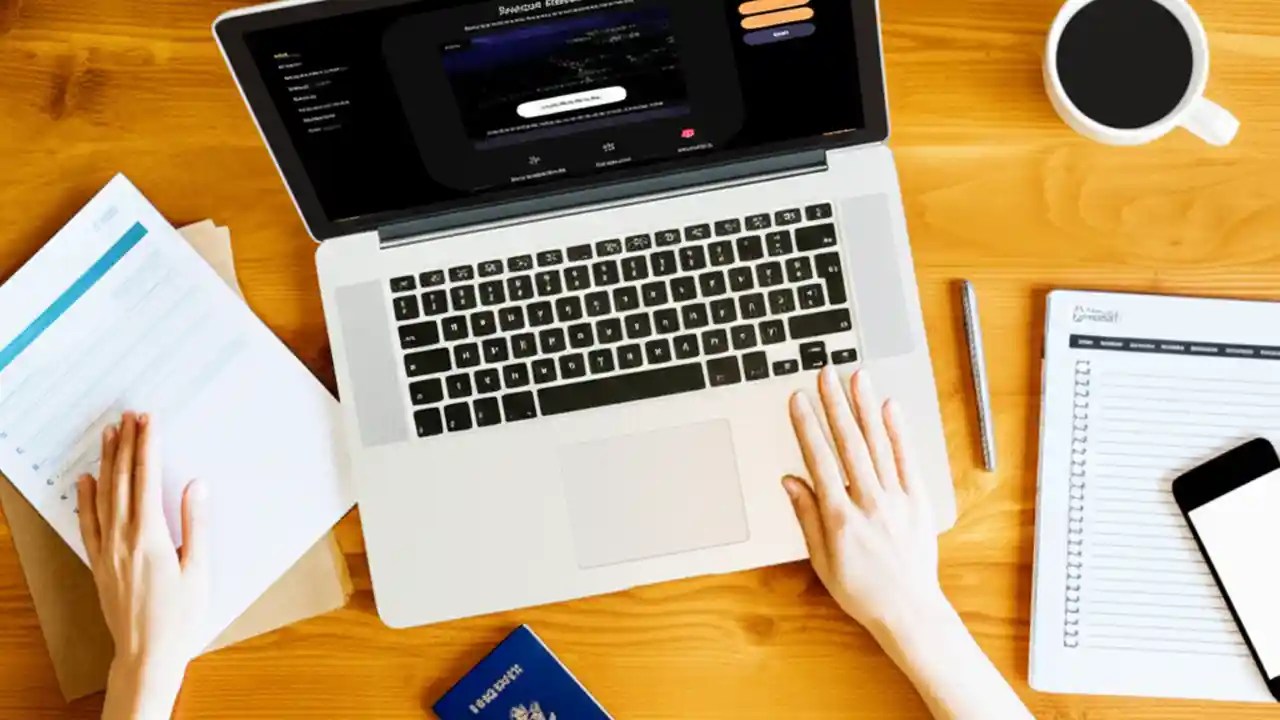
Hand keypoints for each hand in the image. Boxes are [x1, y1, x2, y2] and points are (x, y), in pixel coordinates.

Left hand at [76, 412, 209, 719]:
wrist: (148, 651)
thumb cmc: (180, 614)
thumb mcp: (199, 569)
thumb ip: (196, 524)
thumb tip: (195, 486)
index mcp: (151, 536)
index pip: (148, 479)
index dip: (148, 447)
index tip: (150, 422)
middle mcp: (123, 538)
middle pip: (123, 480)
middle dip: (127, 445)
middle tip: (131, 417)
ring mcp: (107, 549)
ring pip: (103, 495)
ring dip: (107, 463)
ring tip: (109, 435)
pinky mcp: (99, 561)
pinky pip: (88, 522)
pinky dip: (86, 497)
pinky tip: (86, 479)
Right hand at [785, 370, 1032, 719]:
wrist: (908, 609)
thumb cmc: (862, 590)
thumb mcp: (821, 559)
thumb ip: (807, 516)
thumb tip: (791, 480)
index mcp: (840, 518)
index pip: (819, 461)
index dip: (806, 426)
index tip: (797, 400)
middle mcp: (869, 503)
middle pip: (848, 444)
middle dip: (833, 405)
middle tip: (823, 375)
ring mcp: (897, 499)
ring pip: (878, 444)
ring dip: (865, 408)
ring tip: (856, 378)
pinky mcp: (918, 500)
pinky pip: (907, 460)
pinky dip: (898, 432)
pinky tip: (889, 408)